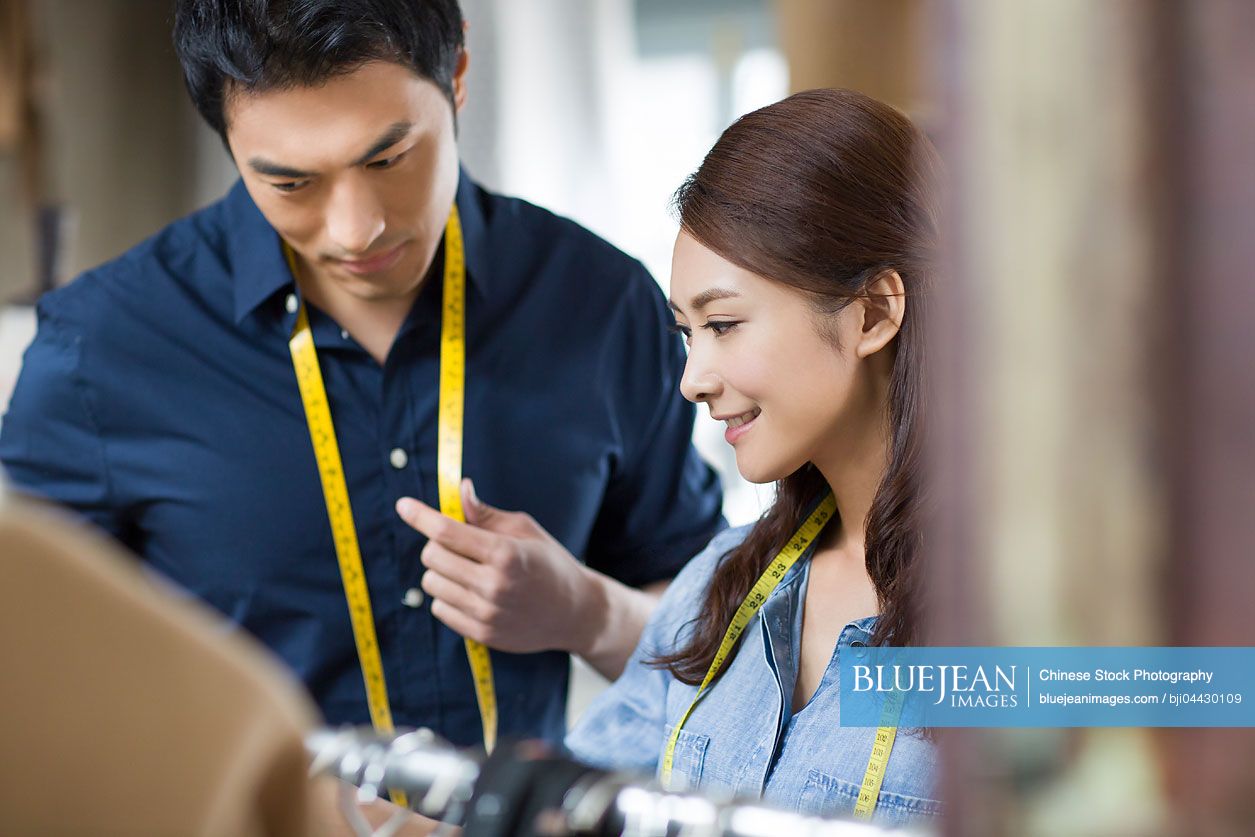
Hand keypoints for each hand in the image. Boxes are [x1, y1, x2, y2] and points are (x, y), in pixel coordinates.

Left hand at [395, 480, 598, 654]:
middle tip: (457, 543)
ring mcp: (486, 613)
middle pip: (433, 556)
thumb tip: (460, 489)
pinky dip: (446, 596)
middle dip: (437, 544)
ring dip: (440, 571)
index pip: (447, 532)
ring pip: (431, 583)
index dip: (420, 516)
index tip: (403, 505)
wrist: (574, 613)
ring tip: (464, 569)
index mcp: (505, 553)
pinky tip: (469, 591)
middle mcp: (494, 585)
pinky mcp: (482, 634)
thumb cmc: (549, 563)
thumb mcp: (524, 530)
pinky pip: (439, 608)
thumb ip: (485, 514)